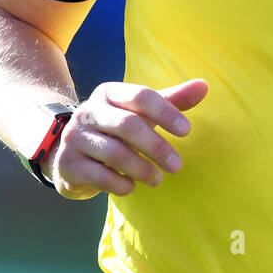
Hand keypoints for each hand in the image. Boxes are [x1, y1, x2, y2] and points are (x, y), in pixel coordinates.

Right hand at [45, 79, 208, 199]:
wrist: (69, 151)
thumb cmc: (116, 127)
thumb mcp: (141, 112)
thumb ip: (172, 100)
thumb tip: (204, 86)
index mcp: (109, 93)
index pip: (141, 96)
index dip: (166, 112)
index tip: (187, 131)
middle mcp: (88, 111)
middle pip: (128, 125)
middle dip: (156, 147)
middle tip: (177, 166)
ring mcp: (75, 138)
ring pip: (115, 153)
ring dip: (142, 169)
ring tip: (158, 179)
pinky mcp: (68, 164)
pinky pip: (99, 176)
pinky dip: (120, 184)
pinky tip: (132, 187)